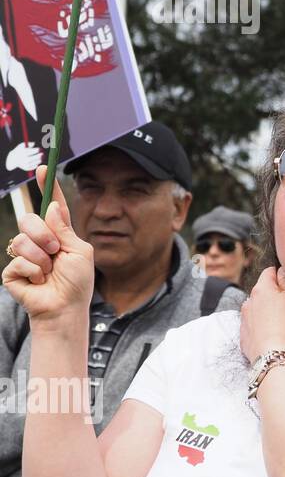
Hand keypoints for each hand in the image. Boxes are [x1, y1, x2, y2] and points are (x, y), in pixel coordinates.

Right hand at [1, 166, 93, 323]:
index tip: (42, 168)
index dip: (46, 187)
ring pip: (22, 240)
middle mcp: (39, 240)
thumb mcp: (79, 251)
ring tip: (49, 271)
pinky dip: (33, 271)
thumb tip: (50, 207)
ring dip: (40, 257)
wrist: (65, 308)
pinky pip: (19, 260)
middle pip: (29, 220)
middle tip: (54, 252)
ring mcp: (23, 255)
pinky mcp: (11, 271)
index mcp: (58, 233)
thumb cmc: (77, 282)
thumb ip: (64, 229)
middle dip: (43, 235)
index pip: (50, 206)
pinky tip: (38, 281)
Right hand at [5, 142, 41, 172]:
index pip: (35, 150)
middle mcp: (25, 159)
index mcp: (24, 152)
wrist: (13, 159)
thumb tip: (34, 143)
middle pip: (38, 157)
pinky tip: (37, 161)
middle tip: (43, 153)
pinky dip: (37, 164)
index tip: (40, 149)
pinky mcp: (27, 168)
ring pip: (38, 162)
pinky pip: (36, 166)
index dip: (39, 149)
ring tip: (41, 157)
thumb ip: (28, 143)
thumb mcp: (22, 145)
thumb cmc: (19, 150)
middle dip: (42, 155)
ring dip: (41, 159)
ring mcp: (26, 164)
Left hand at [239, 266, 284, 361]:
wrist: (272, 355)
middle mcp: (249, 301)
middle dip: (274, 294)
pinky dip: (262, 326)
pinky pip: (254, 325)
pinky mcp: (244, 336)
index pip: (269, 271)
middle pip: (263, 291)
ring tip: (282, 322)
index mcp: (261, 289)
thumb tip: (282, 270)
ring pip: (257, 308)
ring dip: (267, 310)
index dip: (282, 275)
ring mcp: (244, 319)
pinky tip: (273, 334)